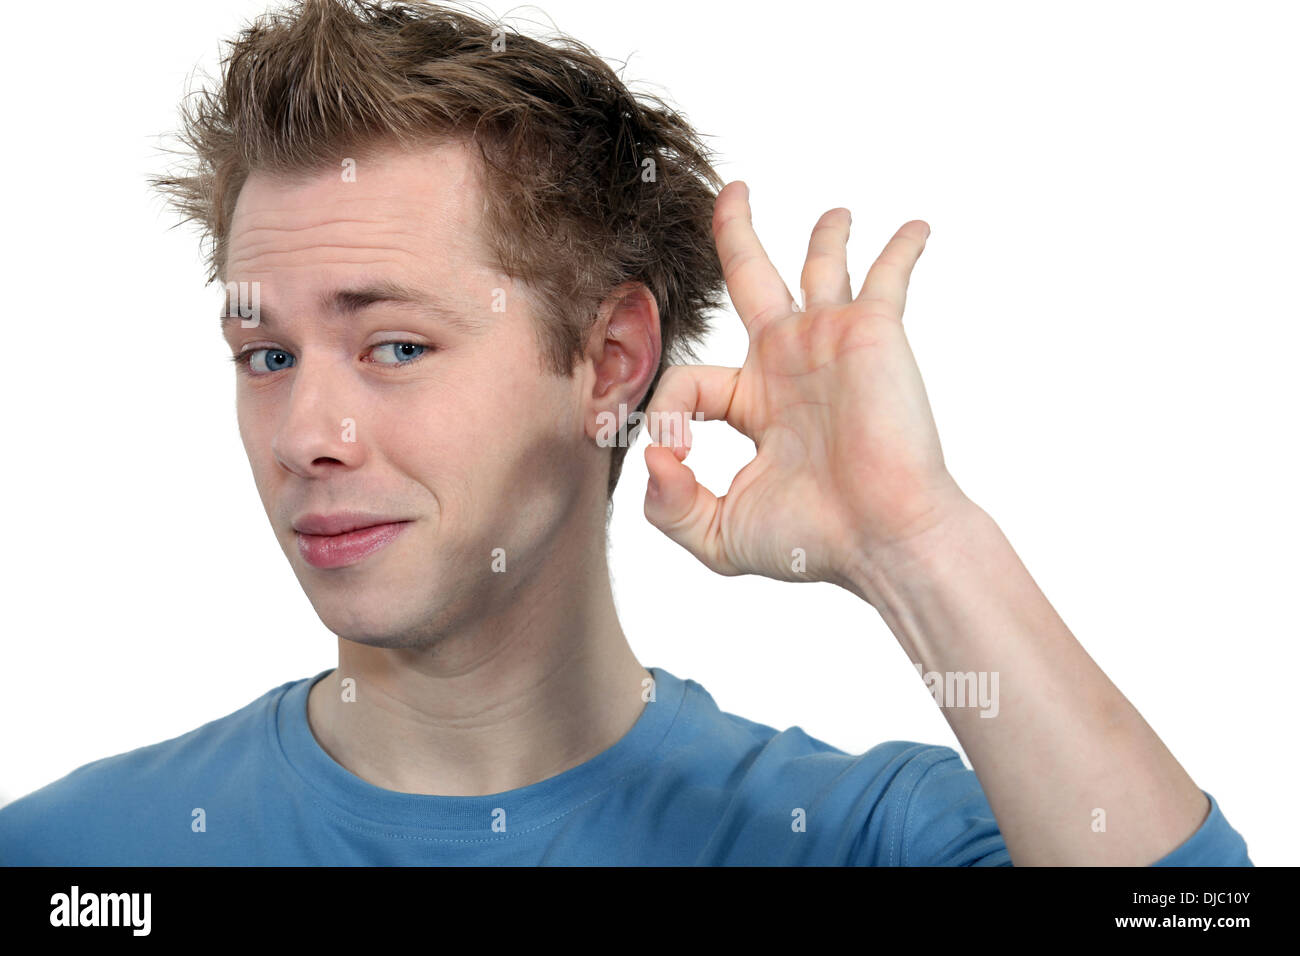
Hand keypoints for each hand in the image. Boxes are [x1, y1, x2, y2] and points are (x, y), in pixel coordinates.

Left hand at [643, 181, 970, 591]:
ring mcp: (831, 345)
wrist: (883, 539)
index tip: (674, 452)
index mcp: (753, 404)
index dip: (665, 410)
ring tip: (837, 213)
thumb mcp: (719, 535)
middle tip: (734, 193)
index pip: (690, 380)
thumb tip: (652, 456)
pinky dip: (900, 249)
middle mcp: (789, 366)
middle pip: (752, 281)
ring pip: (822, 266)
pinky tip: (918, 227)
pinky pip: (887, 276)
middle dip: (737, 235)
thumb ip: (669, 507)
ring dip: (829, 235)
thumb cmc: (812, 542)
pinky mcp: (872, 334)